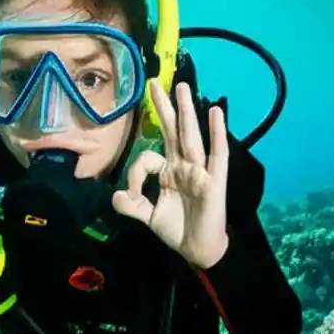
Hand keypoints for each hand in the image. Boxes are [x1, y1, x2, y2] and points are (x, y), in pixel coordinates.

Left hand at [111, 80, 229, 268]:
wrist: (197, 251)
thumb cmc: (177, 230)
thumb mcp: (147, 216)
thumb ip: (131, 205)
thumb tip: (115, 196)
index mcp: (168, 171)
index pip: (148, 157)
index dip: (136, 172)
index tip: (131, 192)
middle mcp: (183, 165)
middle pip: (172, 131)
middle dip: (164, 107)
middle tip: (155, 82)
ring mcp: (200, 171)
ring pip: (191, 136)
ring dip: (187, 111)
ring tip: (182, 86)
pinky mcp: (214, 180)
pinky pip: (217, 154)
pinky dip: (217, 133)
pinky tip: (216, 112)